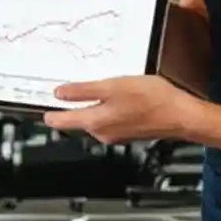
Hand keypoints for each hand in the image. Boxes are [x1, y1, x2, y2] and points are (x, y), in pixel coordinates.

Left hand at [42, 76, 202, 142]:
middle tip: (60, 93)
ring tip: (86, 91)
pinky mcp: (128, 130)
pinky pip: (109, 118)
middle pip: (78, 120)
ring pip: (94, 118)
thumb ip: (83, 91)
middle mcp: (103, 132)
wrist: (180, 115)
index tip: (40, 110)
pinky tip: (113, 96)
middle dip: (69, 107)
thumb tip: (60, 94)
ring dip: (89, 106)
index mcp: (95, 122)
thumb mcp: (112, 87)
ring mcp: (116, 133)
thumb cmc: (151, 99)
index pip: (63, 121)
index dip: (50, 114)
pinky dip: (105, 107)